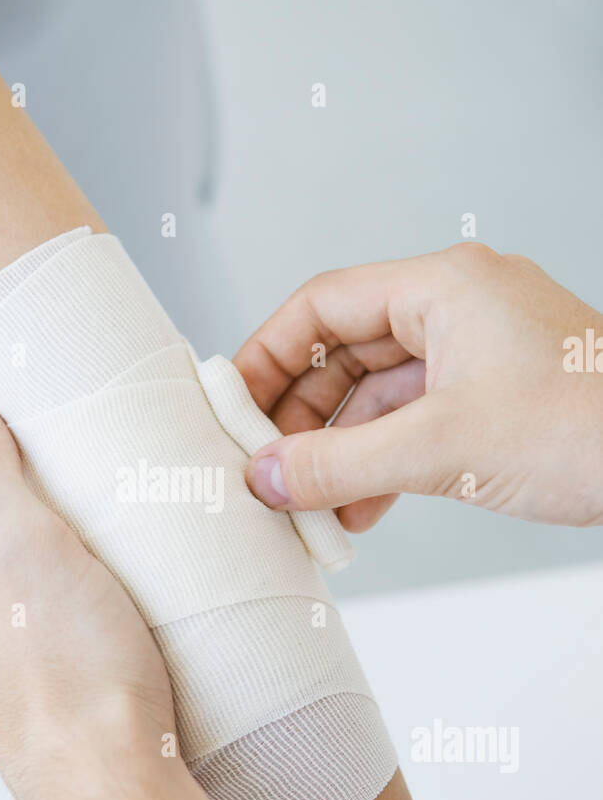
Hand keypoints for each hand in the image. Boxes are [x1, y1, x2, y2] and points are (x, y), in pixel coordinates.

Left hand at [0, 391, 224, 799]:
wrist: (116, 794)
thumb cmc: (73, 673)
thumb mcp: (28, 547)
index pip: (6, 542)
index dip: (55, 518)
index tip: (102, 509)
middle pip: (42, 600)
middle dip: (88, 582)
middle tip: (149, 564)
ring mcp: (32, 721)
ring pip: (72, 654)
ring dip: (111, 636)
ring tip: (169, 621)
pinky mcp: (80, 755)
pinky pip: (102, 699)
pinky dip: (128, 682)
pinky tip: (166, 680)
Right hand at [237, 243, 602, 530]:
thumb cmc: (587, 429)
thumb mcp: (442, 449)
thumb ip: (339, 465)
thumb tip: (266, 475)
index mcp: (444, 287)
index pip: (322, 305)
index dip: (267, 356)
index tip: (232, 407)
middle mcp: (458, 309)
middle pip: (345, 352)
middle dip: (302, 418)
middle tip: (267, 470)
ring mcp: (480, 353)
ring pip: (379, 395)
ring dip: (340, 452)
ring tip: (308, 506)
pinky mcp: (496, 397)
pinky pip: (416, 422)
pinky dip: (381, 464)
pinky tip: (357, 512)